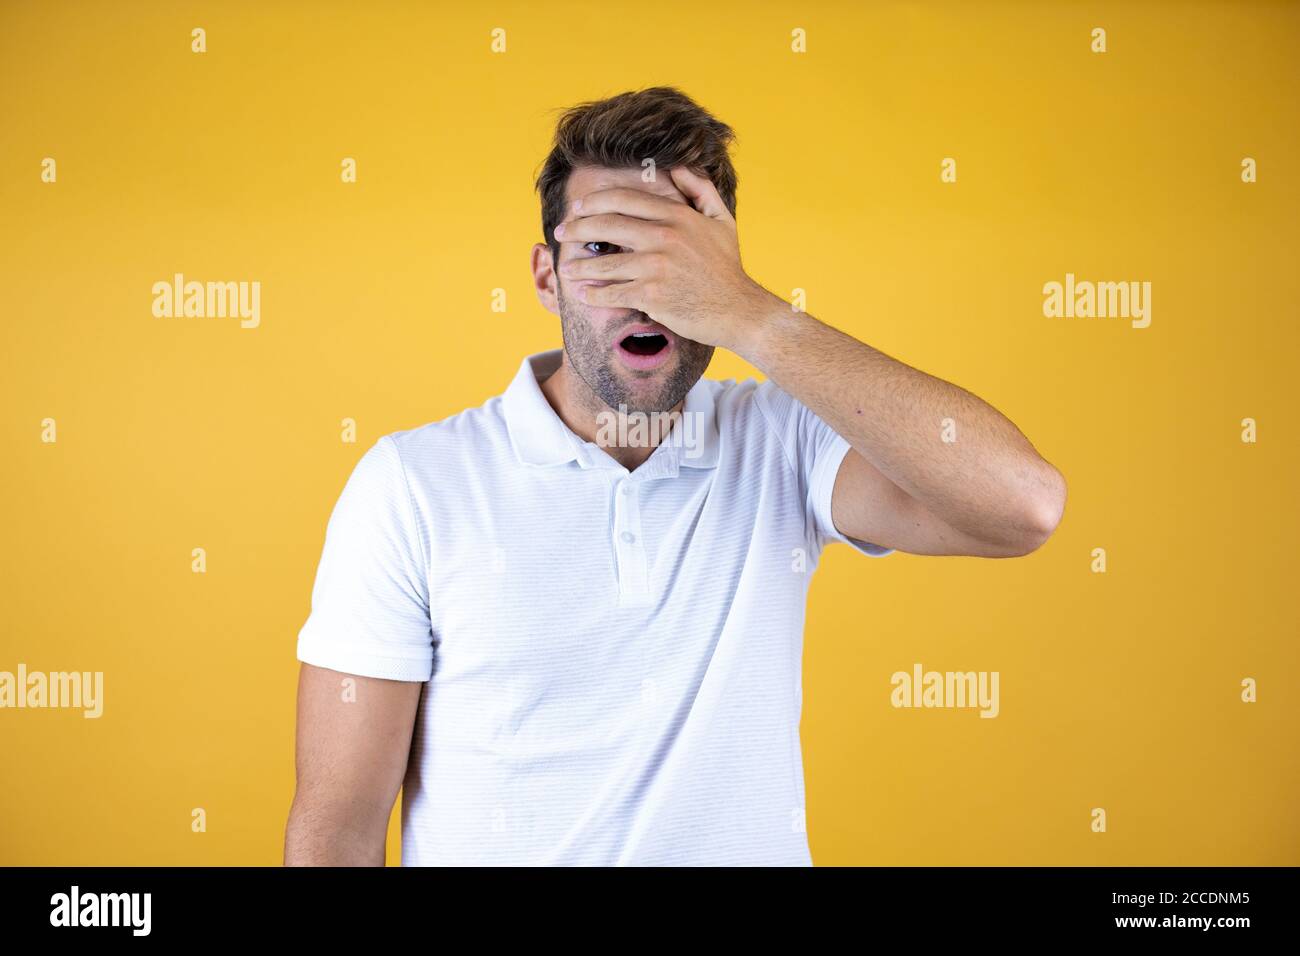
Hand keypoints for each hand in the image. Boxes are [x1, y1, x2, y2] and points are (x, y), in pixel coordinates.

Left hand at [553, 166, 777, 351]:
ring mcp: (656, 267)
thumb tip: (679, 166)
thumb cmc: (728, 268)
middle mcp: (664, 237)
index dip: (595, 202)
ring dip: (579, 265)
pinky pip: (613, 293)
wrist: (739, 310)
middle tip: (562, 232)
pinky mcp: (652, 296)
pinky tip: (582, 294)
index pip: (624, 200)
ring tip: (567, 267)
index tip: (579, 208)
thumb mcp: (722, 220)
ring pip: (605, 263)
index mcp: (677, 216)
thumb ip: (701, 189)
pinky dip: (594, 295)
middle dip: (577, 228)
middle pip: (606, 225)